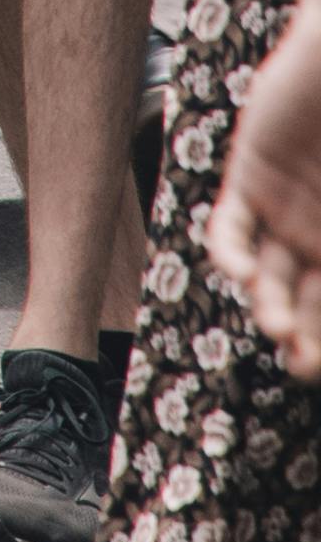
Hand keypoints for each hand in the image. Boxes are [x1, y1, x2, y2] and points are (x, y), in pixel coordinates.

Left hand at [206, 0, 320, 379]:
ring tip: (273, 325)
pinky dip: (232, 254)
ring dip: (265, 305)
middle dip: (299, 335)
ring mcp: (283, 208)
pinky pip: (230, 227)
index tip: (315, 364)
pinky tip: (243, 274)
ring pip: (264, 275)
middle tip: (297, 361)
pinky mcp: (250, 177)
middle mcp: (316, 234)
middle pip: (300, 302)